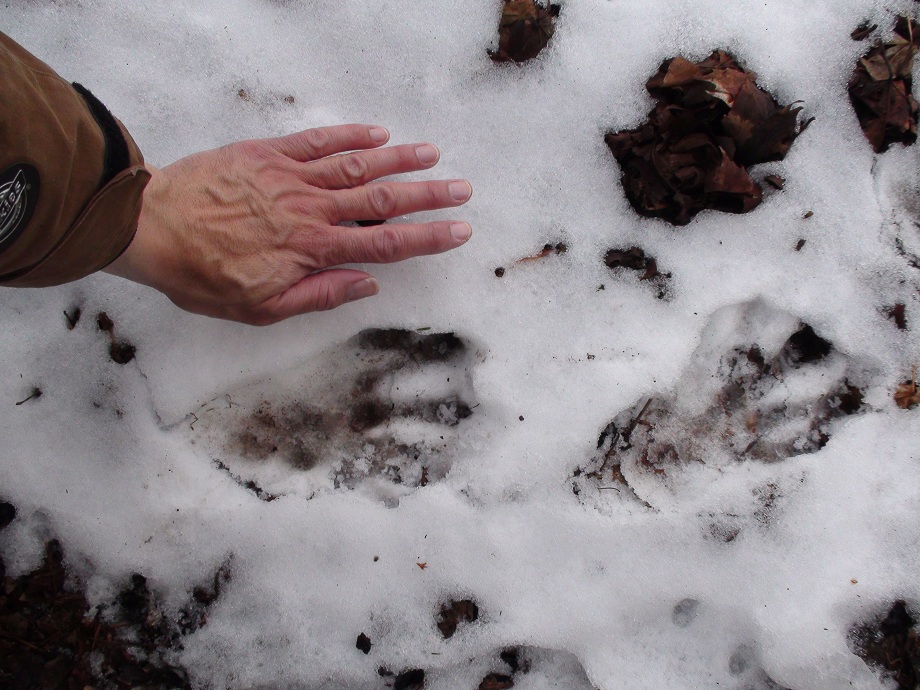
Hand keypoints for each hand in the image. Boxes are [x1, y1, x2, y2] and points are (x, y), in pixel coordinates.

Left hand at [104, 124, 472, 324]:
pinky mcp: (268, 154)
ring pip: (357, 166)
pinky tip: (377, 133)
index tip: (458, 231)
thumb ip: (318, 295)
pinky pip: (318, 142)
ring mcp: (291, 178)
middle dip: (427, 195)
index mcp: (312, 250)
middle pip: (382, 200)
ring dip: (399, 159)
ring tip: (432, 154)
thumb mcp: (261, 307)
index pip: (384, 243)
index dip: (426, 238)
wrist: (151, 228)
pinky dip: (350, 136)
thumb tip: (366, 284)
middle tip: (462, 188)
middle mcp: (310, 210)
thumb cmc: (202, 275)